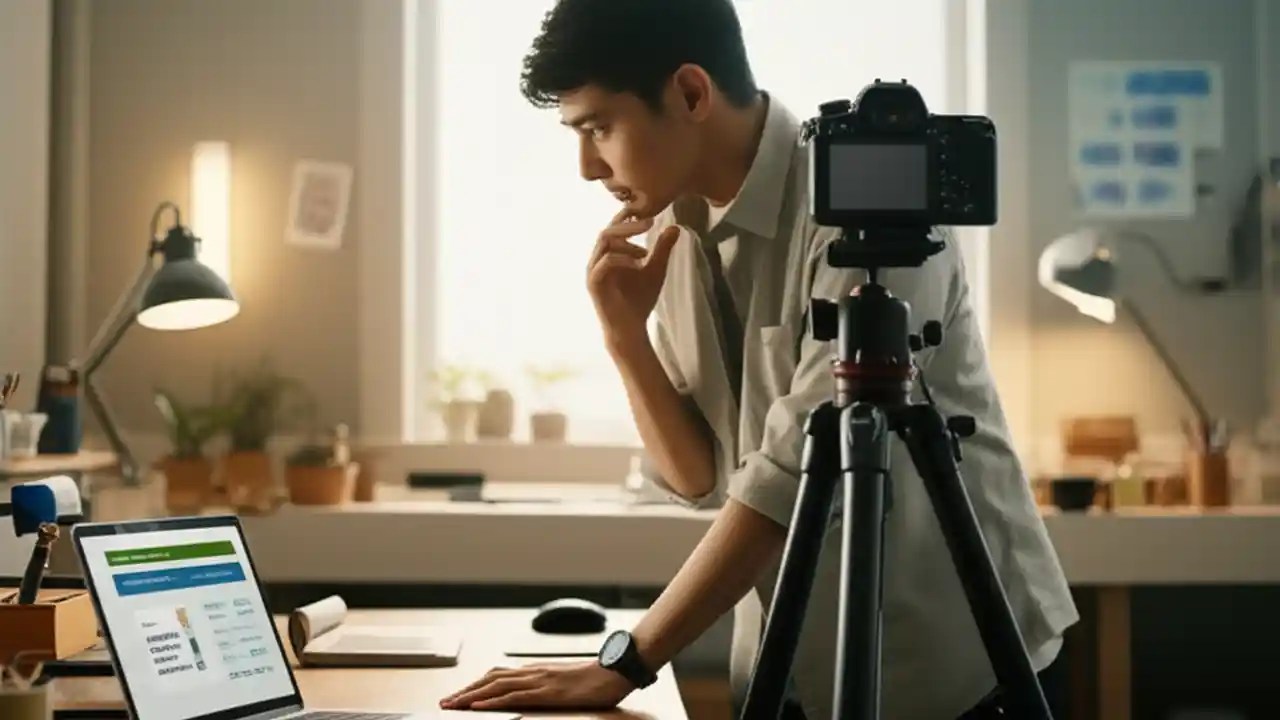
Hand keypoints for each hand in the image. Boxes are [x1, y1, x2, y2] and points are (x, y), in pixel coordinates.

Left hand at [439, 660, 632, 711]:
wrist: (615, 670)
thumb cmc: (595, 678)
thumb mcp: (565, 681)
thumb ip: (546, 684)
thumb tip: (531, 692)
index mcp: (536, 670)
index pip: (497, 675)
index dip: (475, 685)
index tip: (458, 696)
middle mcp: (533, 672)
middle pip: (490, 679)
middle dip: (464, 691)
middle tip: (445, 703)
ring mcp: (539, 680)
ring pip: (495, 686)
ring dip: (470, 695)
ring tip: (452, 705)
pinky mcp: (547, 692)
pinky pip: (514, 696)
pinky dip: (493, 700)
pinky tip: (478, 706)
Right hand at [587, 208, 681, 350]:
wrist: (631, 328)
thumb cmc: (640, 300)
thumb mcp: (656, 270)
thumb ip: (662, 249)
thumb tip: (675, 227)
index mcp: (610, 253)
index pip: (614, 227)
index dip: (629, 217)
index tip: (651, 215)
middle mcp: (598, 259)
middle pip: (607, 230)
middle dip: (629, 225)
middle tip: (651, 222)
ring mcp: (594, 270)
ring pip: (604, 242)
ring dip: (626, 240)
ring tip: (645, 250)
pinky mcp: (594, 283)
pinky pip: (605, 262)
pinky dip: (622, 258)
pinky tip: (639, 263)